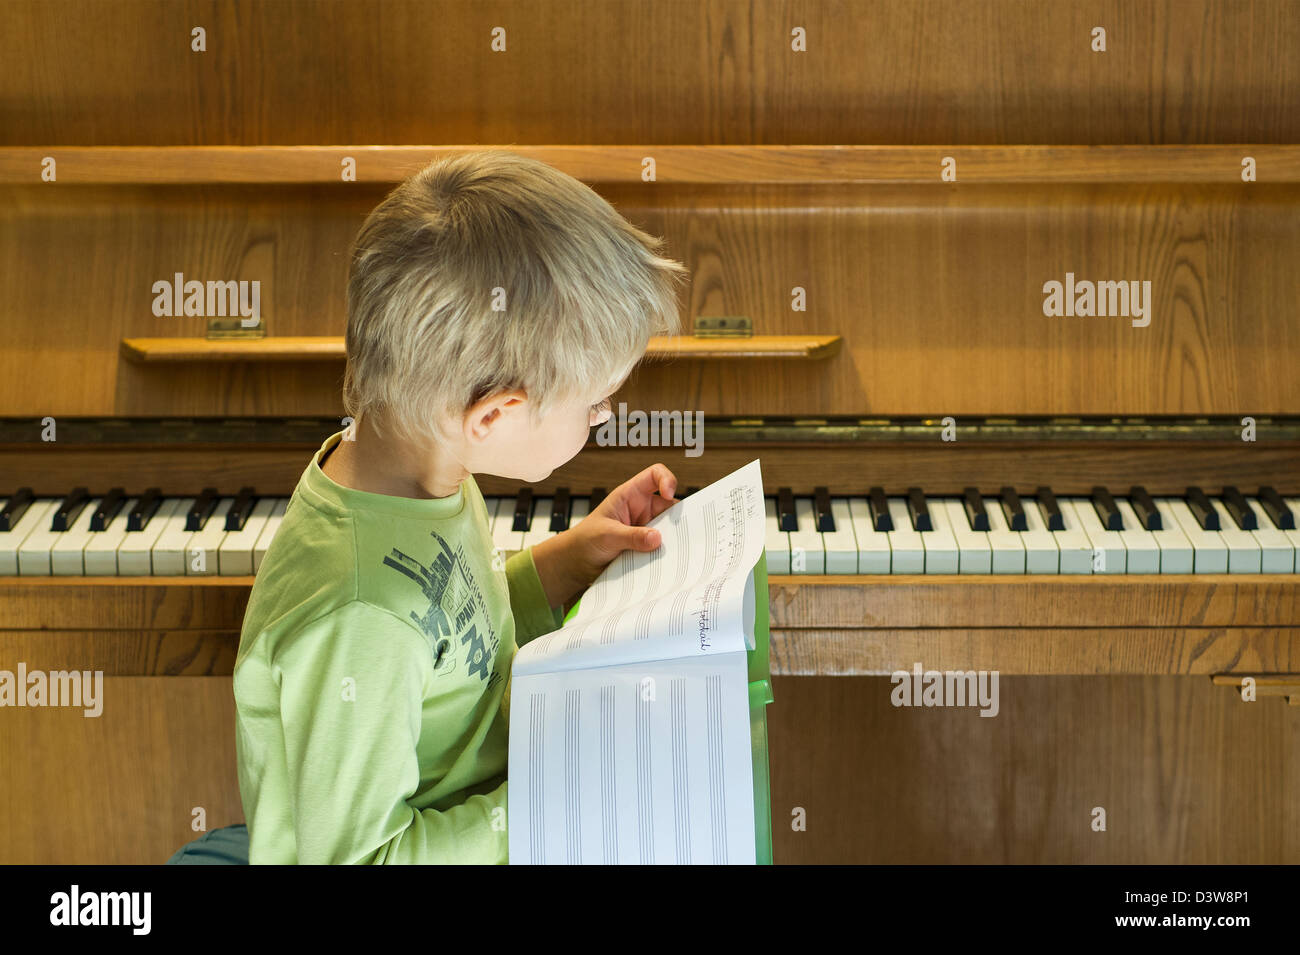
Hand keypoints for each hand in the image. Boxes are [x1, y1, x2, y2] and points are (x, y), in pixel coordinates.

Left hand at [530, 464, 678, 607]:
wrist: (577, 564)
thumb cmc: (585, 540)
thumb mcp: (607, 536)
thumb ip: (631, 536)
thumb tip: (657, 538)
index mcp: (630, 495)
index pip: (654, 475)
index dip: (666, 480)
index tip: (669, 494)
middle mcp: (642, 509)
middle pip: (669, 505)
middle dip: (677, 517)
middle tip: (683, 532)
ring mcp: (646, 528)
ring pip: (670, 529)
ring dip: (673, 539)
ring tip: (675, 552)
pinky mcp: (647, 547)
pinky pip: (664, 547)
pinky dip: (667, 553)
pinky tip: (668, 562)